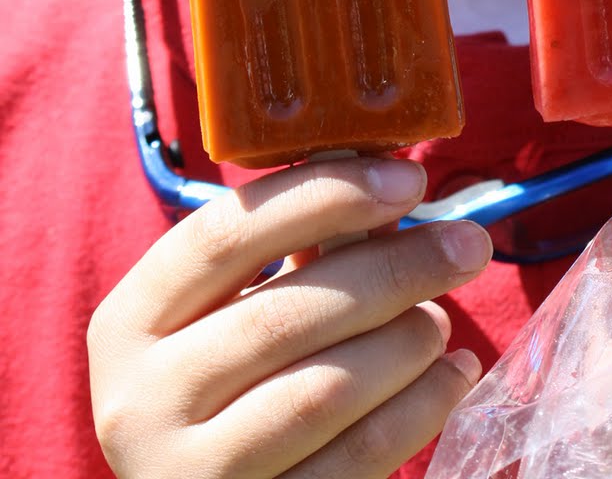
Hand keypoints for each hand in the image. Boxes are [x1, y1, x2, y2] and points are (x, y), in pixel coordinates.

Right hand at [88, 158, 491, 476]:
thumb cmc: (225, 383)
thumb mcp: (228, 313)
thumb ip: (295, 251)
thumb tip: (388, 179)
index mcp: (129, 322)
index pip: (225, 234)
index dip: (323, 196)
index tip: (408, 178)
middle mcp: (140, 400)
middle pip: (286, 313)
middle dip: (394, 270)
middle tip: (467, 244)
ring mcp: (188, 474)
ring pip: (323, 390)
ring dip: (406, 342)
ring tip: (444, 316)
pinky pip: (355, 458)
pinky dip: (420, 408)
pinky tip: (453, 374)